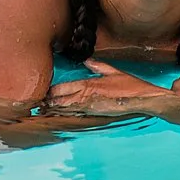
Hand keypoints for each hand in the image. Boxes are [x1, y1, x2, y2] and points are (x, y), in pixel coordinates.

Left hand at [43, 59, 178, 116]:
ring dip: (54, 111)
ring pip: (66, 110)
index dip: (51, 92)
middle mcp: (87, 97)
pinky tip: (60, 118)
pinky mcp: (95, 115)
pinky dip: (66, 116)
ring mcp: (90, 108)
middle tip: (36, 106)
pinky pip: (76, 115)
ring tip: (42, 113)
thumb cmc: (131, 86)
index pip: (63, 88)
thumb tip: (86, 61)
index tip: (41, 92)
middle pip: (61, 101)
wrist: (143, 101)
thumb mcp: (114, 72)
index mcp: (89, 84)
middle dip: (48, 103)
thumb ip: (98, 66)